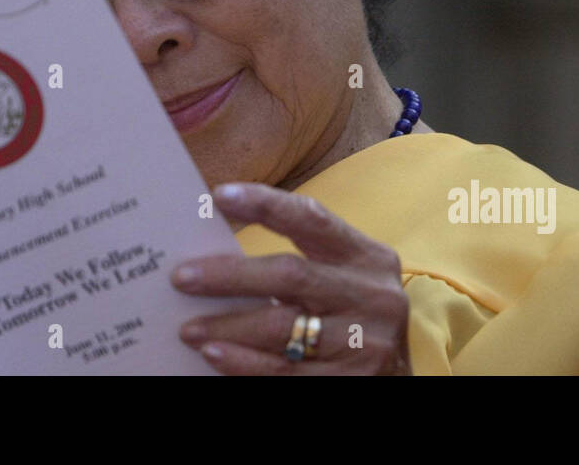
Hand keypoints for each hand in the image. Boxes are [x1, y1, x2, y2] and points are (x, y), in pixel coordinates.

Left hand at [172, 182, 410, 374]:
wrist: (396, 377)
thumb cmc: (351, 314)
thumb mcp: (342, 277)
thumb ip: (299, 261)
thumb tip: (218, 249)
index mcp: (367, 257)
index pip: (313, 219)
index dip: (267, 204)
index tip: (220, 196)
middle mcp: (372, 295)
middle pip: (291, 276)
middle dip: (230, 276)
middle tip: (182, 278)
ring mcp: (364, 342)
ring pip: (283, 329)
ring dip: (228, 327)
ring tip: (189, 327)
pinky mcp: (350, 381)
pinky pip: (285, 371)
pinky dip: (243, 363)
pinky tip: (214, 355)